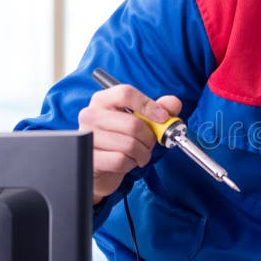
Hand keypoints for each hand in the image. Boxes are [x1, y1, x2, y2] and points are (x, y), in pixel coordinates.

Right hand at [78, 85, 181, 203]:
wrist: (102, 167)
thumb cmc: (121, 139)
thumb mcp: (141, 121)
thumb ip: (159, 109)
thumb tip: (173, 103)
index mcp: (103, 100)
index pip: (126, 93)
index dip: (148, 105)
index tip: (163, 117)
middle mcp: (90, 115)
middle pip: (133, 123)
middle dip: (149, 138)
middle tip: (149, 143)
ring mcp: (87, 136)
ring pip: (129, 144)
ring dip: (142, 153)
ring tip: (139, 154)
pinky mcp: (89, 157)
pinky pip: (120, 160)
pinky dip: (131, 163)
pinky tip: (127, 162)